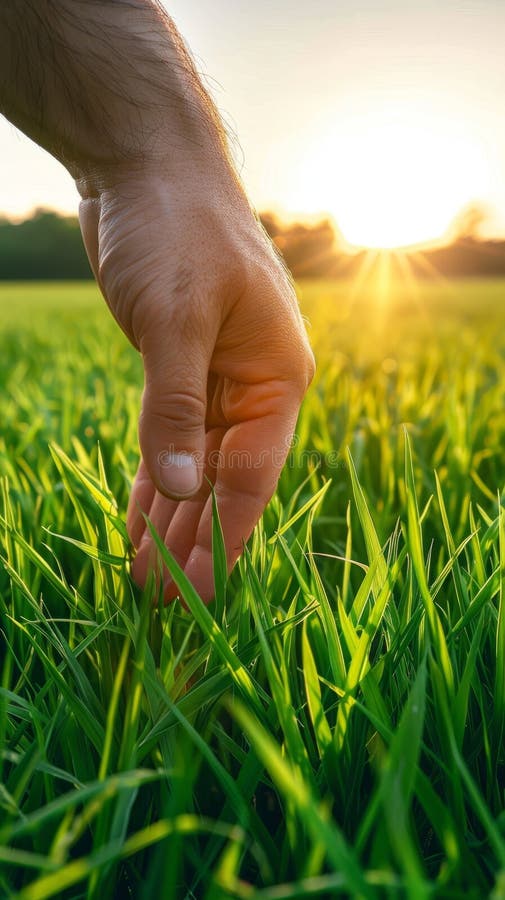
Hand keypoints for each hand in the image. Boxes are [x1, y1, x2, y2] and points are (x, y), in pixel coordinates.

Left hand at [78, 167, 314, 602]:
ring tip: (146, 574)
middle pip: (224, 481)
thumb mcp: (176, 318)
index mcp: (278, 375)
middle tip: (161, 599)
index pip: (252, 475)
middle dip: (193, 539)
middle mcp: (253, 384)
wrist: (146, 163)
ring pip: (195, 466)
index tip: (199, 592)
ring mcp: (214, 377)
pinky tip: (139, 516)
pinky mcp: (175, 368)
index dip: (224, 536)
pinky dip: (154, 478)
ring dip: (171, 519)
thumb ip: (178, 408)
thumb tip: (185, 490)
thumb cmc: (177, 228)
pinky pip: (169, 439)